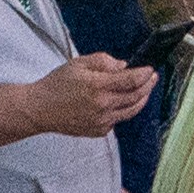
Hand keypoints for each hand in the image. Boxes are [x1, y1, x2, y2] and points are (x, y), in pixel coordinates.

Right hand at [25, 51, 157, 137]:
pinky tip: (121, 102)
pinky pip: (119, 119)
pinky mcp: (100, 131)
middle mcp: (103, 105)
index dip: (144, 74)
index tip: (150, 68)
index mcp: (97, 86)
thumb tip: (123, 66)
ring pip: (132, 110)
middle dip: (148, 85)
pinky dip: (124, 110)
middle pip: (136, 96)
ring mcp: (102, 121)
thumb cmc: (57, 84)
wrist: (40, 109)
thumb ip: (103, 61)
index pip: (131, 80)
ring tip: (145, 90)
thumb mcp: (78, 64)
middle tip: (153, 77)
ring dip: (142, 99)